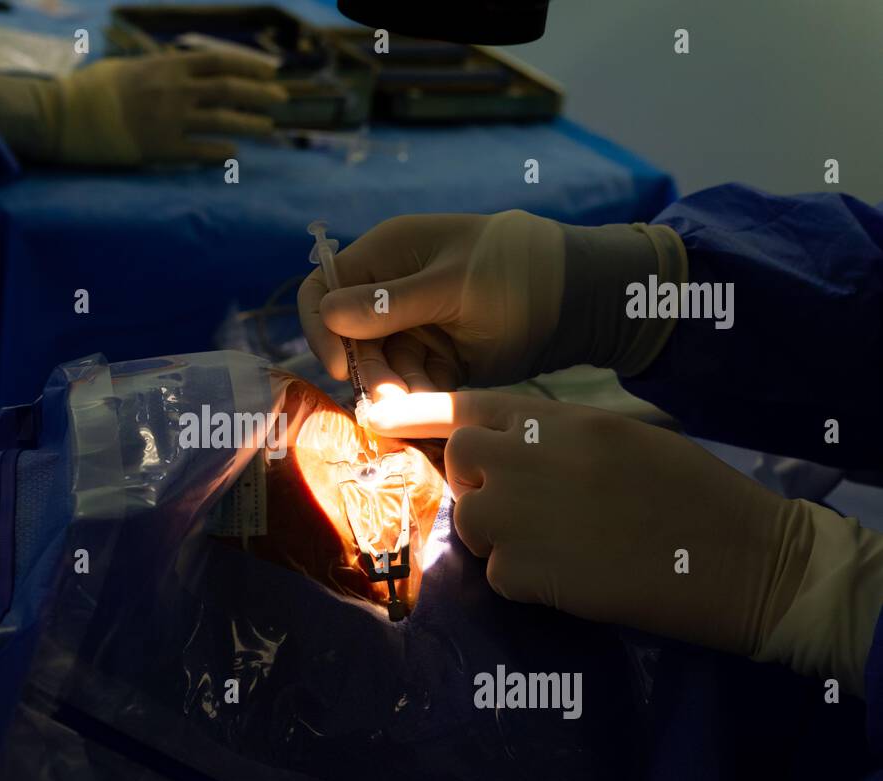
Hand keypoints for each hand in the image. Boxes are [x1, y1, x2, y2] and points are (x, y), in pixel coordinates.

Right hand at [0, 52, 286, 166]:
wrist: (62, 117)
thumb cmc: (88, 90)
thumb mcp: (127, 67)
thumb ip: (157, 70)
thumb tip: (177, 74)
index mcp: (166, 66)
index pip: (219, 61)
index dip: (249, 66)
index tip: (271, 72)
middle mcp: (173, 90)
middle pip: (229, 89)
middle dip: (260, 94)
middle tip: (282, 100)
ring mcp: (168, 120)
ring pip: (222, 120)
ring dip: (250, 124)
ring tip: (269, 129)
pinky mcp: (159, 148)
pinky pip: (200, 151)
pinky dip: (220, 152)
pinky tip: (233, 154)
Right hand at [297, 210, 687, 393]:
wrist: (575, 296)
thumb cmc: (514, 271)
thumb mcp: (452, 285)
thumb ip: (389, 303)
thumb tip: (327, 311)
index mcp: (386, 255)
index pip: (323, 291)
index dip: (321, 329)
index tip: (342, 367)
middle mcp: (390, 290)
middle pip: (350, 340)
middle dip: (369, 372)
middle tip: (393, 403)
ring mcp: (413, 324)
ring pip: (381, 368)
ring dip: (395, 390)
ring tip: (420, 407)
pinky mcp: (436, 355)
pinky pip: (411, 382)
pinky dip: (419, 398)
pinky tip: (435, 409)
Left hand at [364, 389, 813, 658]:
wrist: (741, 557)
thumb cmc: (694, 492)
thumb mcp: (623, 437)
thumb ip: (558, 435)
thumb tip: (509, 446)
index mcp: (561, 419)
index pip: (471, 403)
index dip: (426, 412)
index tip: (381, 417)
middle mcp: (528, 457)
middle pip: (460, 458)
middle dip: (476, 480)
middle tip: (520, 505)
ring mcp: (520, 514)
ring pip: (468, 518)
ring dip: (496, 534)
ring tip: (554, 545)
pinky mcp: (525, 571)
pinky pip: (496, 572)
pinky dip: (523, 580)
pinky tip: (569, 578)